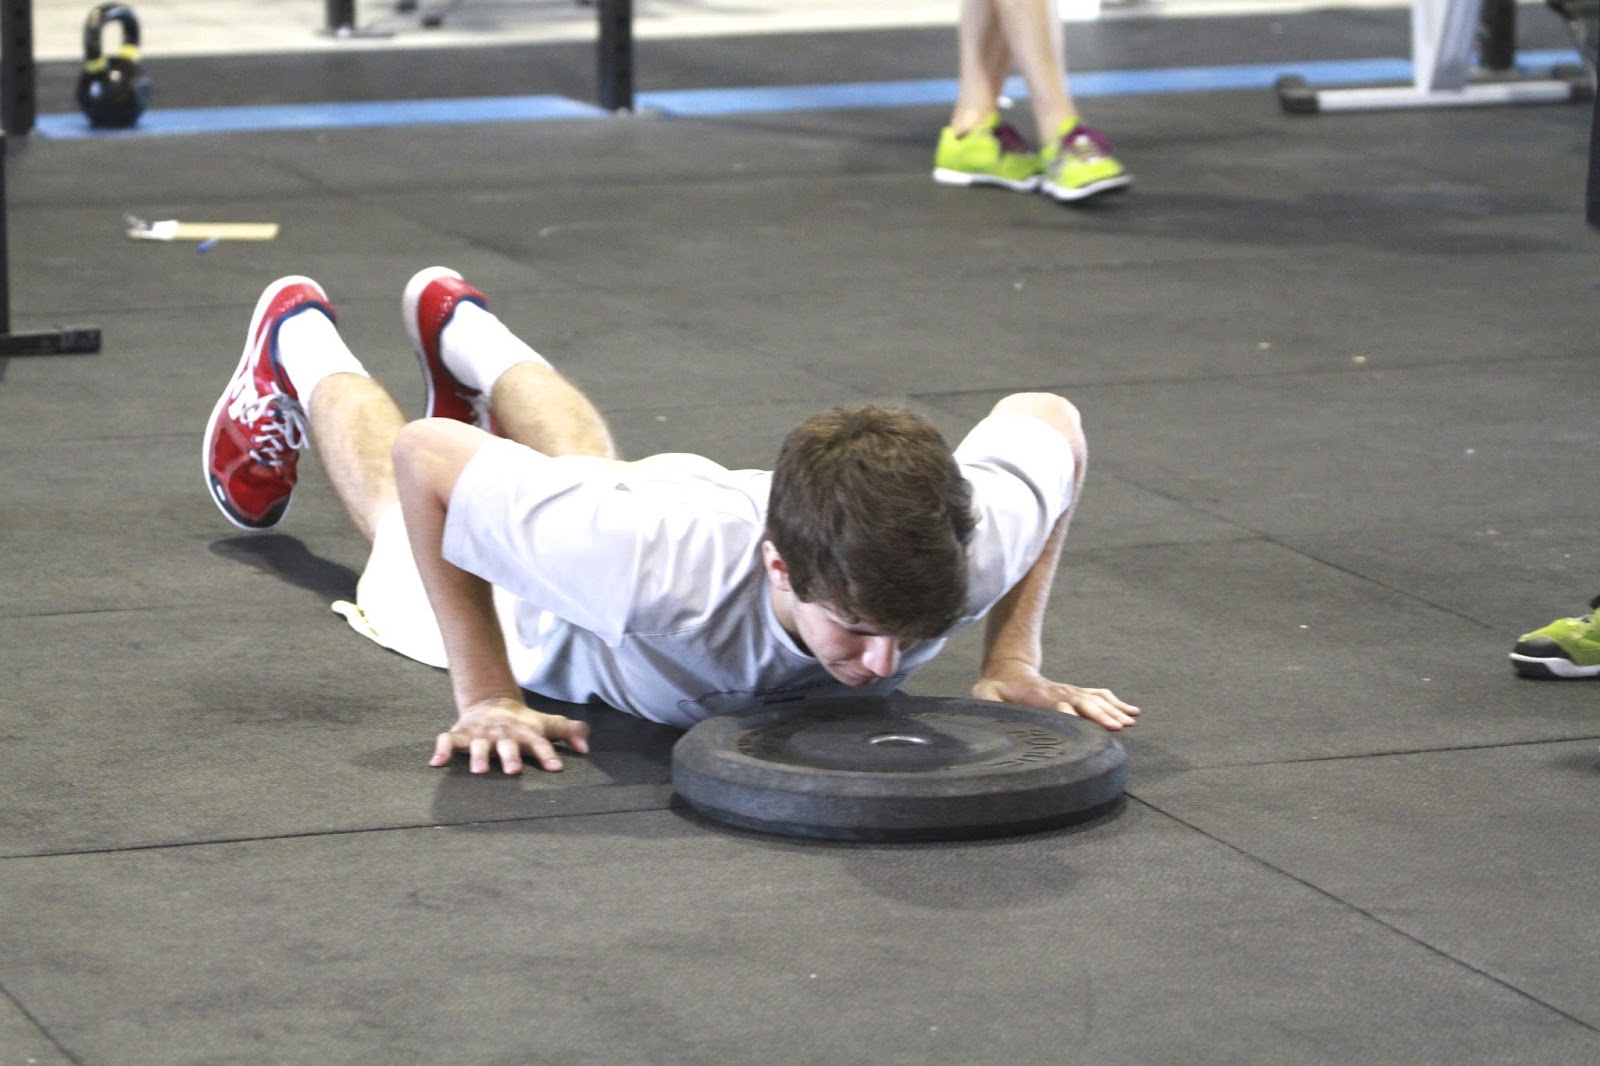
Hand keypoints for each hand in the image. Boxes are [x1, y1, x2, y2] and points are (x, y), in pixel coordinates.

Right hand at [429, 697, 590, 773]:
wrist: (491, 702)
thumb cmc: (524, 722)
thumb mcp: (547, 724)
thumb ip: (571, 732)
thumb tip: (586, 748)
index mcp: (526, 732)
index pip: (540, 743)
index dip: (548, 754)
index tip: (556, 768)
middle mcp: (504, 734)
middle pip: (508, 745)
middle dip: (510, 757)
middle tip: (513, 771)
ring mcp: (481, 734)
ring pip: (478, 745)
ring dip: (478, 757)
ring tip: (479, 771)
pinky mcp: (461, 733)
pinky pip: (448, 740)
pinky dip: (442, 750)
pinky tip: (437, 764)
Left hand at [973, 661, 1139, 731]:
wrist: (1007, 670)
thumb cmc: (994, 689)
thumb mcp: (984, 694)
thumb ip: (988, 702)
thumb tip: (991, 712)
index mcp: (1037, 695)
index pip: (1056, 704)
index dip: (1068, 713)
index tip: (1081, 723)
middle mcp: (1058, 692)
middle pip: (1082, 703)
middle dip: (1099, 715)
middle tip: (1116, 727)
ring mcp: (1069, 692)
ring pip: (1096, 700)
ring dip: (1113, 711)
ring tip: (1130, 722)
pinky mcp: (1075, 693)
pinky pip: (1100, 697)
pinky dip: (1118, 704)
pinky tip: (1134, 713)